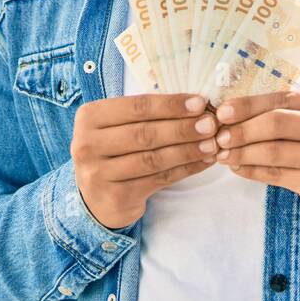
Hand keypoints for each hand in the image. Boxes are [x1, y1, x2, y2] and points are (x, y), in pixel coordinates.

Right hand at [70, 92, 221, 229]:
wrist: (96, 196)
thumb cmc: (116, 150)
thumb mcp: (120, 126)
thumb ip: (149, 114)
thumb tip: (197, 104)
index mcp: (90, 117)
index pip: (137, 107)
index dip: (171, 105)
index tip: (200, 103)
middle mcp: (87, 144)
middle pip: (145, 133)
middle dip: (183, 128)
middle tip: (211, 124)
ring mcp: (98, 174)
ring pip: (153, 159)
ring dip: (188, 150)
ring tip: (212, 144)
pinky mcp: (115, 197)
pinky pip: (158, 180)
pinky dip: (186, 170)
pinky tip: (204, 162)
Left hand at [211, 89, 299, 231]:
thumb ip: (297, 114)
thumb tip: (242, 112)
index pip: (284, 97)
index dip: (249, 104)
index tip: (223, 110)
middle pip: (277, 121)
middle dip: (242, 128)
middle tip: (219, 135)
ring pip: (274, 149)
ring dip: (242, 152)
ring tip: (223, 154)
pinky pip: (277, 174)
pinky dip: (253, 171)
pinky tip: (239, 169)